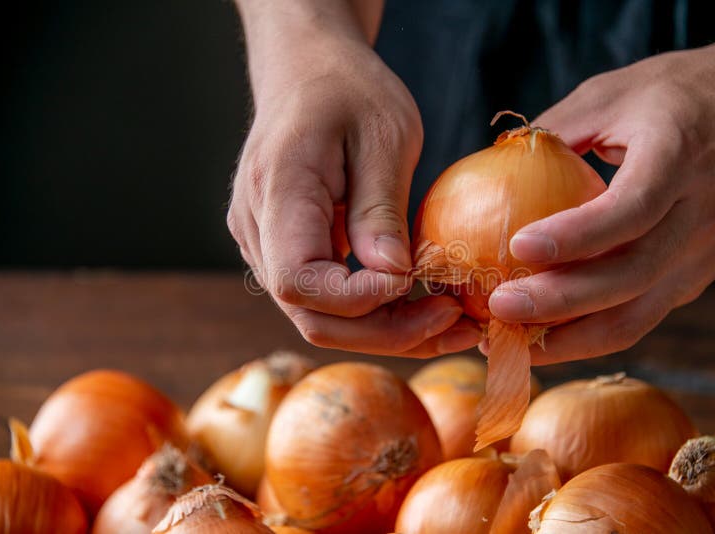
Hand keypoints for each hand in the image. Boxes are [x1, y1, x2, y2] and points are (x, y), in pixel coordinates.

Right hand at [228, 4, 480, 356]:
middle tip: (456, 320)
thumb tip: (393, 278)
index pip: (300, 280)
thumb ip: (380, 209)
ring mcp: (265, 244)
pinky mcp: (285, 249)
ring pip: (321, 316)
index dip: (359, 300)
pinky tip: (420, 304)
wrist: (307, 68)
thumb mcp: (382, 134)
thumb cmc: (347, 87)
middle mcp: (258, 228)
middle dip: (386, 331)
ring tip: (451, 320)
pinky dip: (375, 312)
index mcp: (277, 191)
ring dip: (386, 330)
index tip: (416, 282)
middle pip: (311, 315)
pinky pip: (326, 298)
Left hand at [488, 9, 714, 363]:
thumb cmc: (677, 94)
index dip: (576, 235)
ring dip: (571, 338)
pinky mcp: (694, 277)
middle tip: (498, 307)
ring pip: (637, 315)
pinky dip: (589, 335)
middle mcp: (700, 215)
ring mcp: (702, 254)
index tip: (518, 245)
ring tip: (510, 340)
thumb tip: (490, 165)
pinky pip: (640, 316)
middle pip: (631, 276)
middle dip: (560, 303)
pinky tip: (544, 336)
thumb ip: (555, 130)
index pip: (632, 209)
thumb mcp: (612, 92)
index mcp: (681, 157)